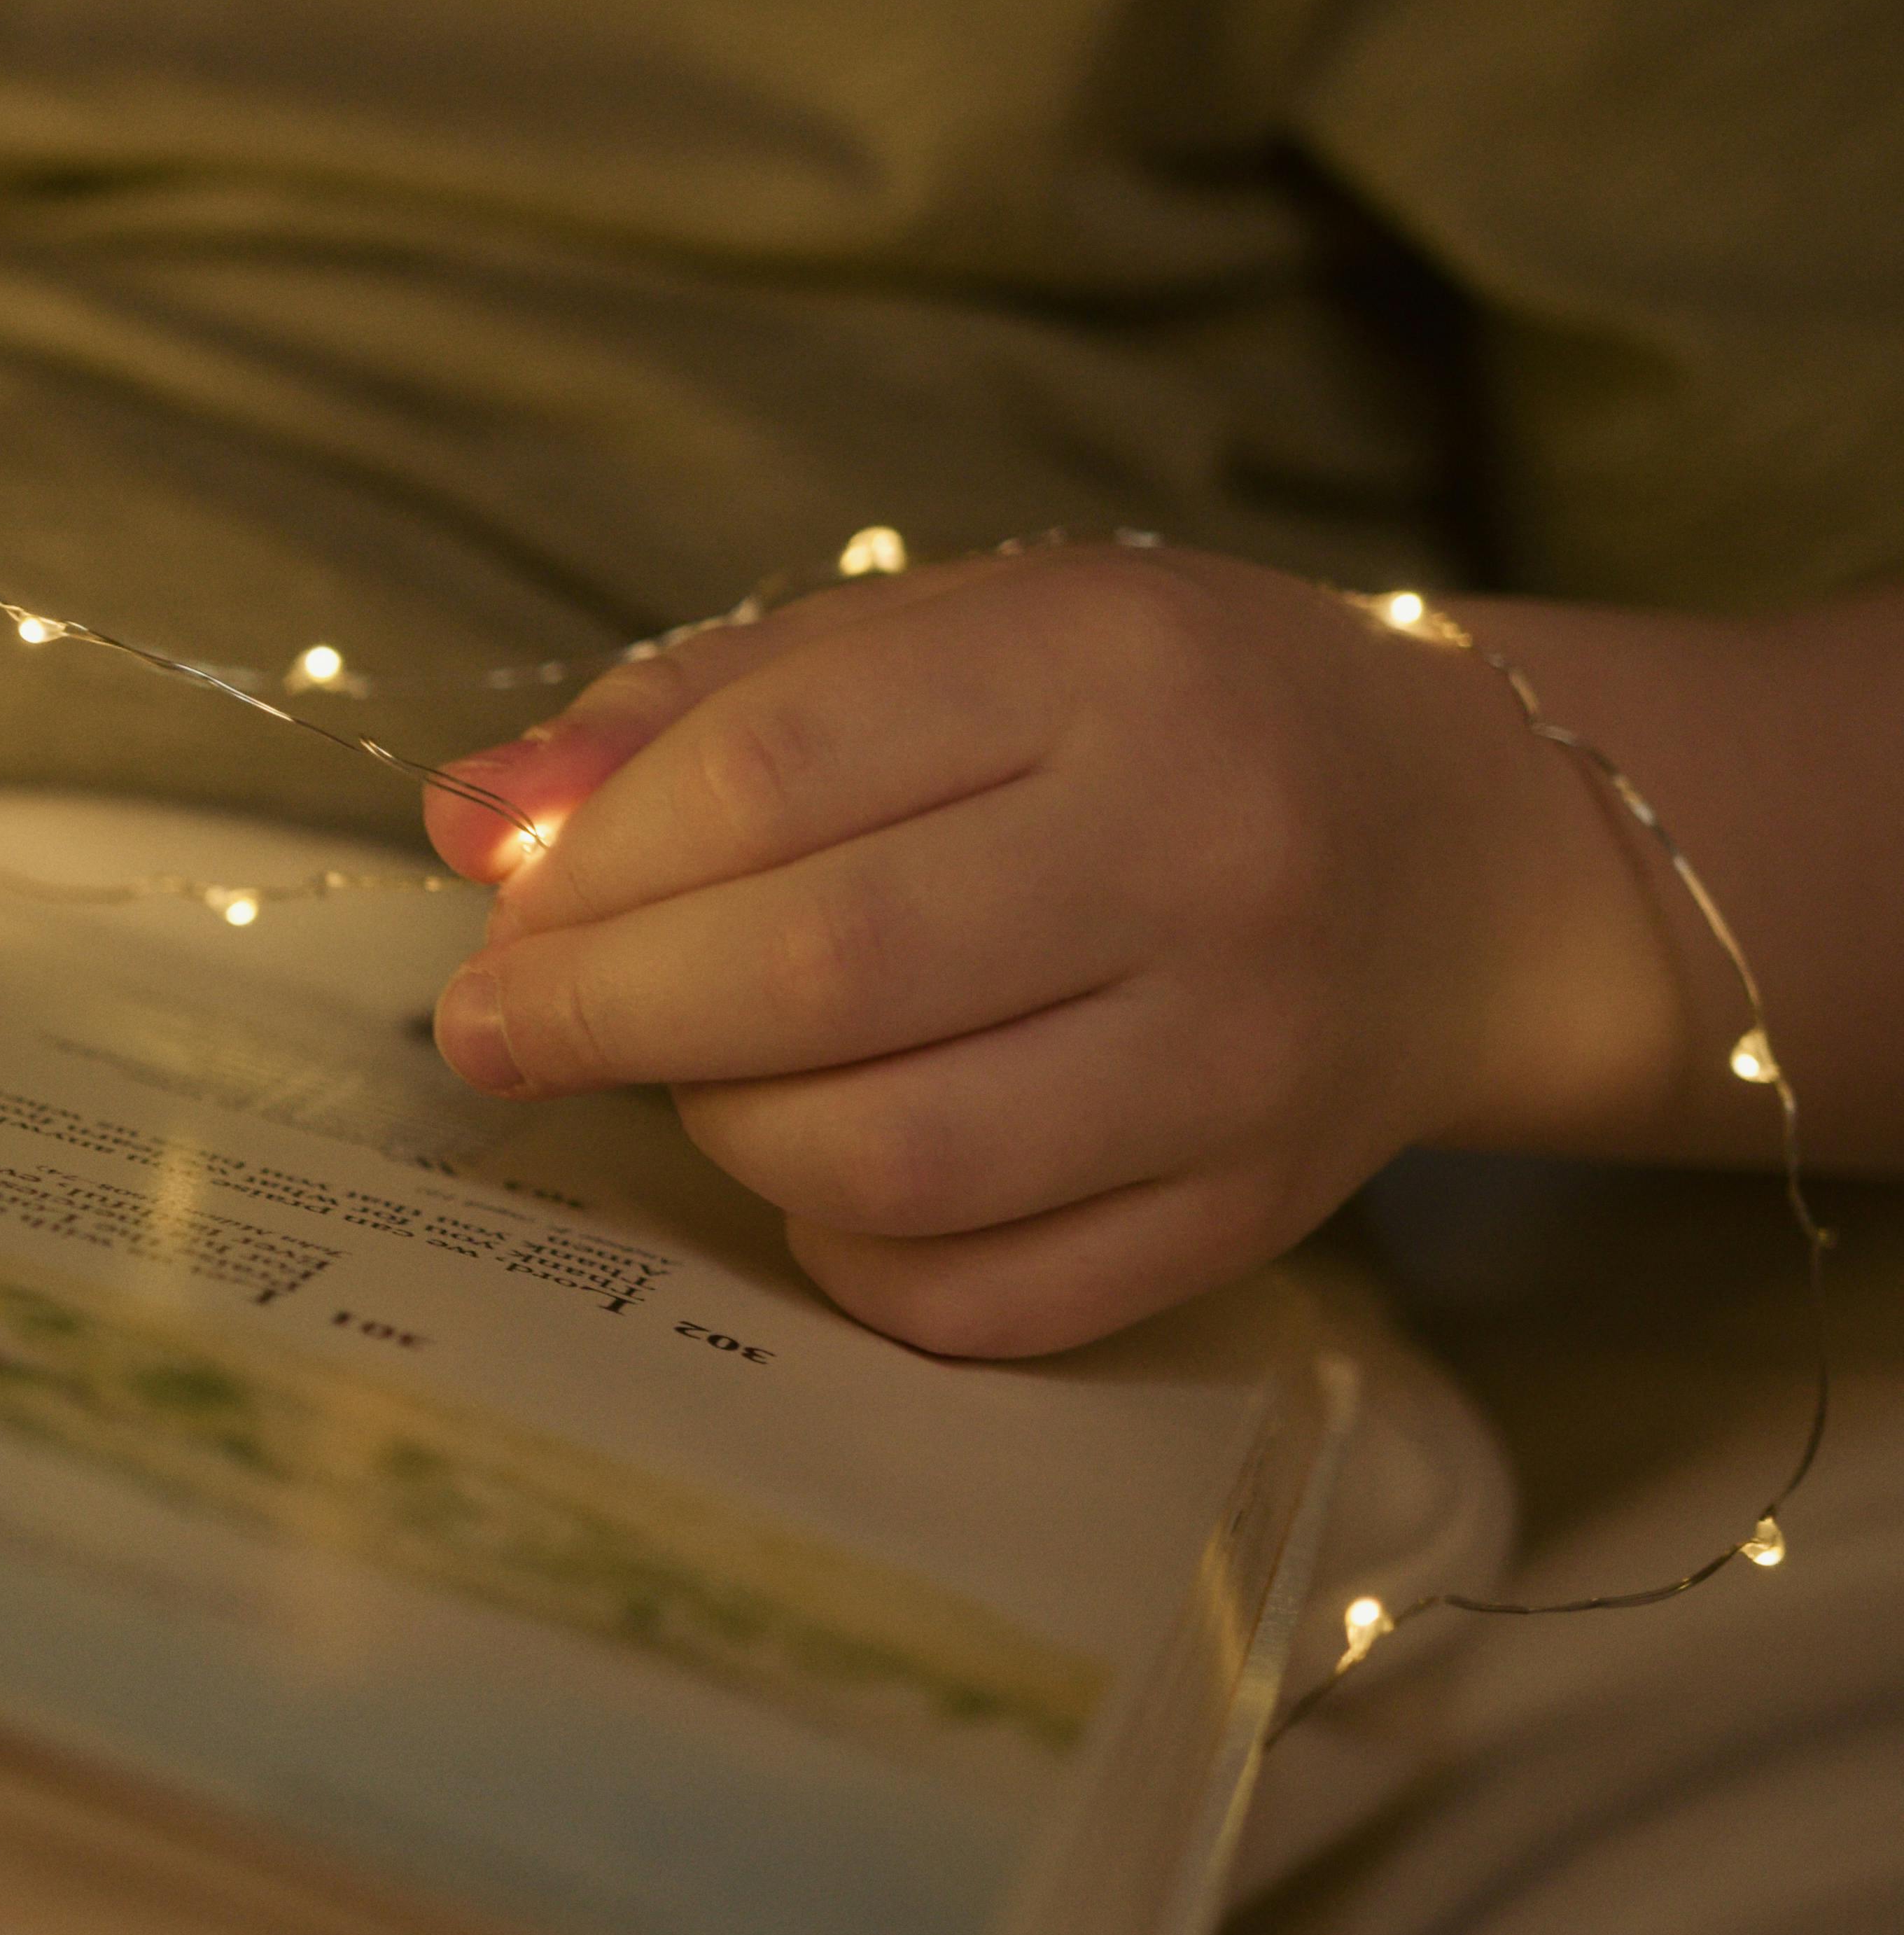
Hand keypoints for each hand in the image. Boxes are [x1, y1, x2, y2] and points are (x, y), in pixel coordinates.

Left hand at [422, 547, 1687, 1356]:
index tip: (497, 916)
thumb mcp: (942, 638)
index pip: (775, 773)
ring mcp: (1239, 1061)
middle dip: (600, 1015)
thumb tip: (474, 822)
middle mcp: (1198, 858)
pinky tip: (819, 1178)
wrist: (1460, 853)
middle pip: (818, 974)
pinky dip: (842, 1255)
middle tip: (494, 1030)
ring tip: (686, 1078)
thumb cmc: (1148, 720)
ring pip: (885, 1157)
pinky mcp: (1249, 1217)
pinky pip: (975, 1295)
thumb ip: (697, 713)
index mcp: (1109, 668)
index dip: (595, 863)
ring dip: (719, 1130)